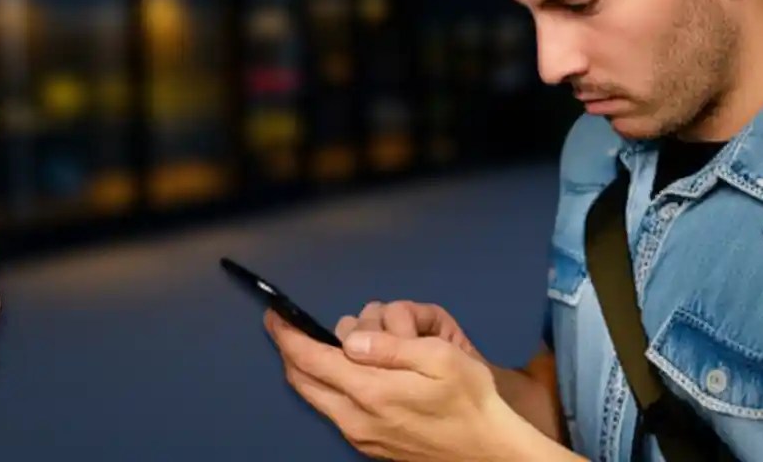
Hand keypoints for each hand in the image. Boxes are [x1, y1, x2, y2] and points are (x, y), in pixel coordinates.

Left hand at [266, 309, 536, 461]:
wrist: (487, 451)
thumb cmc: (470, 399)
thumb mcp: (439, 358)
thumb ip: (390, 347)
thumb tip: (351, 338)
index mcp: (370, 391)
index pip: (310, 358)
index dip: (287, 334)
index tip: (274, 315)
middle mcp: (355, 417)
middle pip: (302, 380)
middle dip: (290, 350)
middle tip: (288, 326)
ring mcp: (360, 435)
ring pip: (316, 397)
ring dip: (311, 369)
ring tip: (326, 344)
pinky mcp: (369, 445)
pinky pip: (333, 410)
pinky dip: (328, 386)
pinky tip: (345, 373)